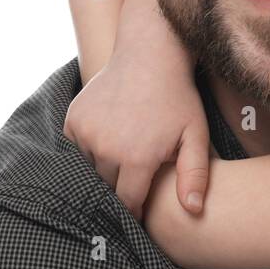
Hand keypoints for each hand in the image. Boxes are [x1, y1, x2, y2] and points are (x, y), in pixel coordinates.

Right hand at [63, 46, 211, 221]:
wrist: (149, 56)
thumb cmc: (178, 98)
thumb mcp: (196, 135)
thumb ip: (194, 175)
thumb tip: (193, 211)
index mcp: (137, 158)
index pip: (127, 202)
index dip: (135, 211)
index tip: (141, 212)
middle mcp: (106, 148)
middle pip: (107, 187)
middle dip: (120, 188)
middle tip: (134, 179)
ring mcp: (86, 133)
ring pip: (90, 170)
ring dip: (103, 170)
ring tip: (122, 155)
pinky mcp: (73, 120)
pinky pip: (75, 151)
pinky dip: (87, 151)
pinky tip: (107, 140)